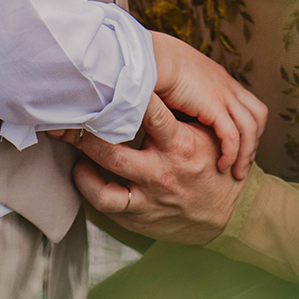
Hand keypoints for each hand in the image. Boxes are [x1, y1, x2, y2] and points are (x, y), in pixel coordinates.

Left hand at [57, 94, 246, 244]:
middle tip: (68, 117)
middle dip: (85, 133)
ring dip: (81, 166)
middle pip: (112, 152)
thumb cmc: (211, 166)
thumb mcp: (202, 135)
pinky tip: (85, 173)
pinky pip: (106, 206)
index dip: (127, 96)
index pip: (151, 114)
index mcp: (180, 146)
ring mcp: (148, 199)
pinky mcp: (140, 218)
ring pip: (102, 187)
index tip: (105, 81)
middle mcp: (161, 173)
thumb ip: (176, 113)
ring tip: (73, 148)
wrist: (230, 214)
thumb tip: (146, 80)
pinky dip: (90, 189)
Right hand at [151, 33, 267, 178]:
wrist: (151, 58)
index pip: (249, 105)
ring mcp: (224, 94)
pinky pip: (232, 136)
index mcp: (221, 79)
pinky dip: (231, 153)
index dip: (249, 127)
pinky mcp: (214, 106)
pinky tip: (223, 165)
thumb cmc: (156, 68)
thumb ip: (186, 99)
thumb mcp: (179, 83)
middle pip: (258, 115)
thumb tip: (180, 115)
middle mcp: (227, 86)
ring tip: (238, 173)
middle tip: (244, 162)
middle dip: (254, 141)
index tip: (240, 147)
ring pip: (250, 128)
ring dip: (246, 153)